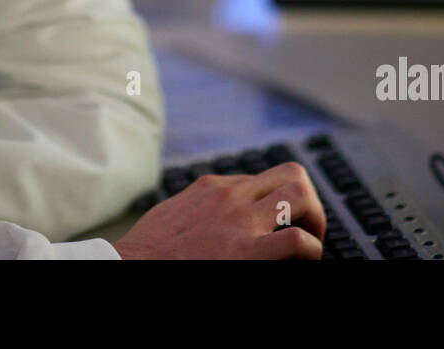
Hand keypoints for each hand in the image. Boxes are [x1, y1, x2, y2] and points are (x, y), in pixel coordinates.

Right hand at [112, 161, 325, 258]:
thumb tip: (214, 218)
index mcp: (212, 187)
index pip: (262, 179)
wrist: (129, 269)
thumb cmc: (146, 252)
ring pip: (301, 196)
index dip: (278, 203)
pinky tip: (304, 263)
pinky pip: (297, 242)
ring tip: (311, 243)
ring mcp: (240, 220)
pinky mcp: (246, 251)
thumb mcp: (174, 214)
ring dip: (315, 220)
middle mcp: (230, 196)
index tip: (279, 224)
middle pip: (291, 174)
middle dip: (308, 200)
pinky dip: (311, 252)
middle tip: (307, 228)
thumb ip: (198, 207)